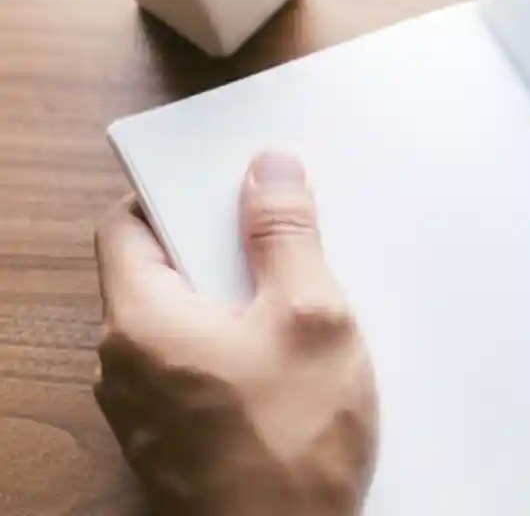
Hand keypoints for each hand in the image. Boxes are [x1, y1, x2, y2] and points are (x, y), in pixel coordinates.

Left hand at [94, 152, 377, 515]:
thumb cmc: (292, 450)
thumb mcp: (311, 317)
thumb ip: (286, 236)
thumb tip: (267, 170)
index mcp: (141, 321)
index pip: (126, 224)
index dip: (177, 196)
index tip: (230, 191)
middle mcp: (125, 364)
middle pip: (161, 272)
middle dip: (225, 253)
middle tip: (289, 254)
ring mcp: (146, 408)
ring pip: (185, 324)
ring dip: (238, 307)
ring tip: (303, 319)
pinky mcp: (175, 439)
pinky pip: (198, 370)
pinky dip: (238, 354)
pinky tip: (294, 371)